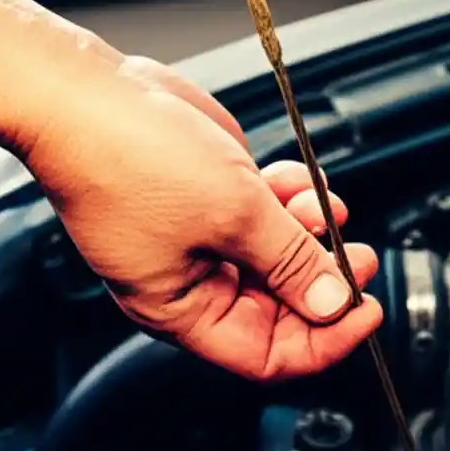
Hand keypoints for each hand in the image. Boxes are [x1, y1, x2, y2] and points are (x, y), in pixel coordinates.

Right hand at [18, 55, 383, 380]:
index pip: (265, 355)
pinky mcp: (203, 195)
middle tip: (361, 258)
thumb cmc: (128, 158)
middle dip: (322, 281)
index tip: (365, 311)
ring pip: (273, 255)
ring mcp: (196, 236)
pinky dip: (288, 201)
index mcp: (180, 310)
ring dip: (310, 235)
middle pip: (276, 306)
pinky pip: (260, 213)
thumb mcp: (234, 215)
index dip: (323, 340)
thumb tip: (334, 302)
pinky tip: (301, 183)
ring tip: (329, 208)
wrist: (85, 96)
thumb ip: (291, 261)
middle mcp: (188, 280)